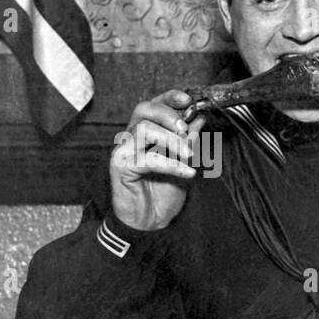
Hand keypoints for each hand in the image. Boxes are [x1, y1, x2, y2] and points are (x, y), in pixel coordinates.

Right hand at [111, 91, 202, 230]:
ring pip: (143, 129)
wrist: (151, 221)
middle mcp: (132, 137)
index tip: (189, 99)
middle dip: (168, 114)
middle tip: (185, 129)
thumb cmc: (164, 192)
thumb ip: (189, 141)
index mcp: (147, 133)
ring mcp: (123, 150)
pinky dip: (171, 164)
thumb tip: (198, 118)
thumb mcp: (184, 163)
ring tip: (189, 155)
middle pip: (143, 109)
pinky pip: (147, 158)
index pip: (154, 105)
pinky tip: (188, 173)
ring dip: (171, 140)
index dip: (169, 97)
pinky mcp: (120, 166)